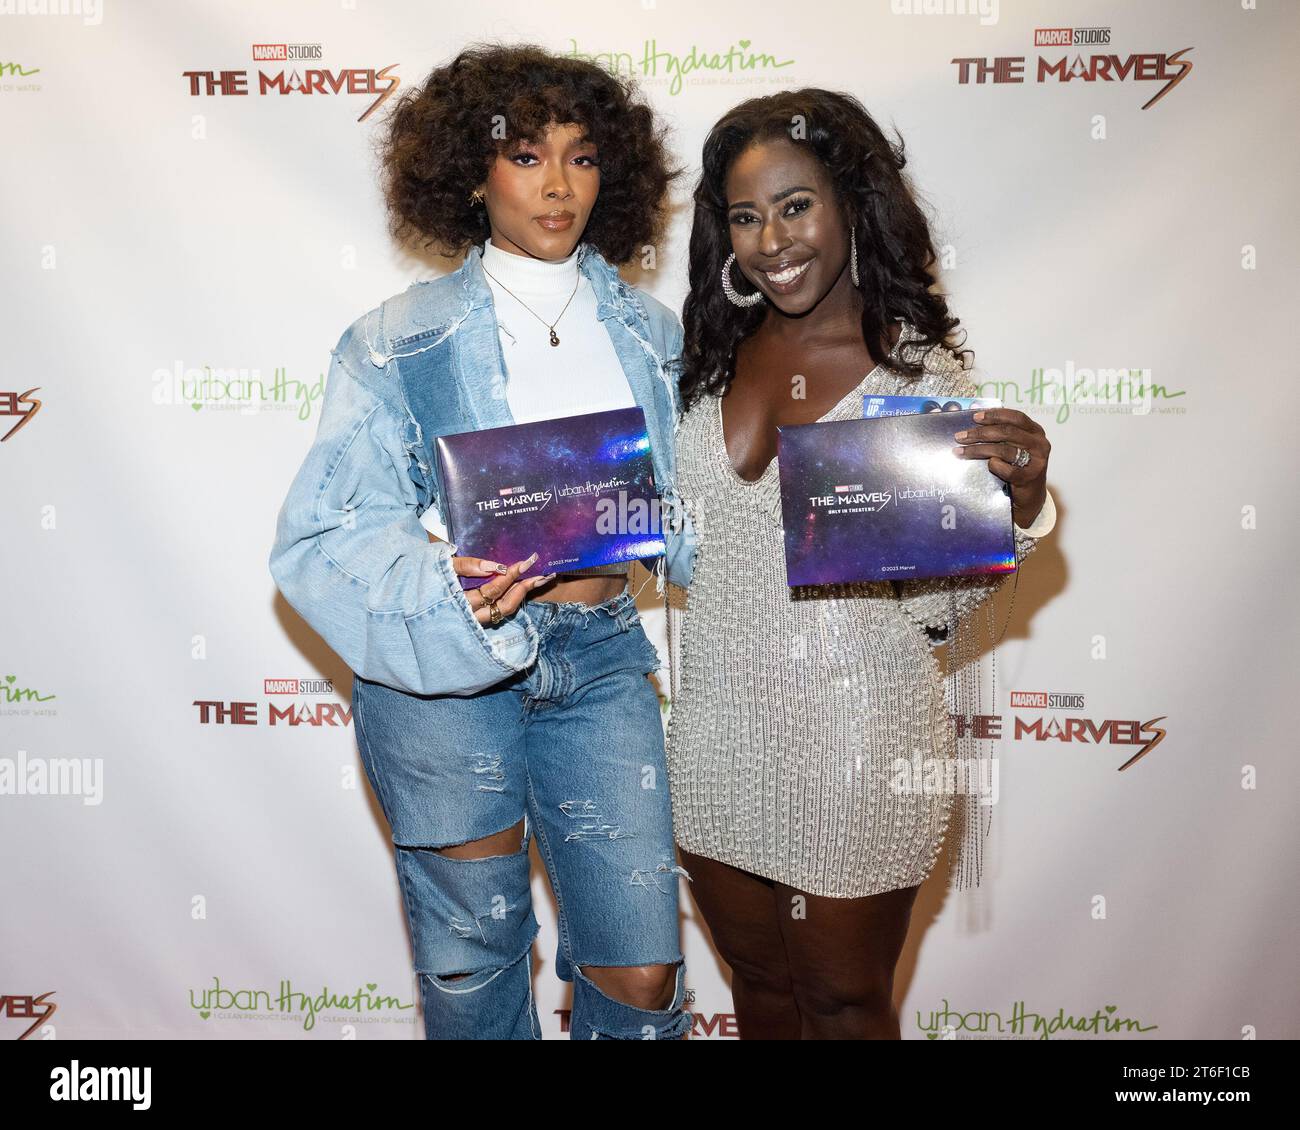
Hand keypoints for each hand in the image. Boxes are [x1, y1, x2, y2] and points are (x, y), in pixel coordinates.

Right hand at [426, 530, 555, 624]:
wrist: (400, 602)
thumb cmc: (416, 579)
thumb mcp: (437, 566)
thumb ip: (464, 565)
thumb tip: (494, 566)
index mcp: (457, 603)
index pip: (492, 590)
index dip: (510, 576)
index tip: (524, 562)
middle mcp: (467, 618)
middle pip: (505, 607)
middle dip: (525, 589)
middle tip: (541, 573)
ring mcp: (471, 625)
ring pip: (502, 613)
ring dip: (520, 596)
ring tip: (535, 580)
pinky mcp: (473, 624)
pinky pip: (496, 613)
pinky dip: (509, 600)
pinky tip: (518, 588)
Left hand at [951, 408, 1050, 527]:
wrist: (1030, 496)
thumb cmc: (1019, 467)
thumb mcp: (1016, 447)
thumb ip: (1003, 435)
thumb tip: (975, 421)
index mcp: (1036, 432)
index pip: (1016, 417)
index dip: (995, 415)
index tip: (975, 417)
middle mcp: (1039, 444)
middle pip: (1006, 432)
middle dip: (980, 433)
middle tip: (960, 436)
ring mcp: (1036, 461)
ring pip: (1003, 450)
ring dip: (978, 449)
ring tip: (960, 451)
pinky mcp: (1028, 478)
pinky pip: (1006, 469)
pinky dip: (993, 465)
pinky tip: (986, 466)